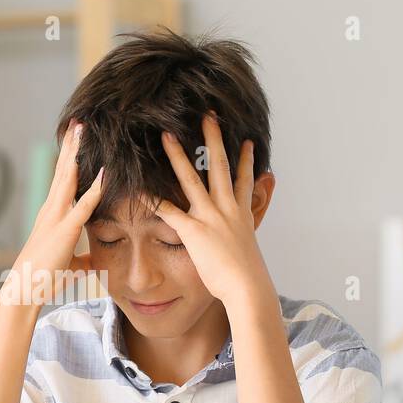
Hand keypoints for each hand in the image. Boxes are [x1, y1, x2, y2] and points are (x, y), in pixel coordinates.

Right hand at [1, 119, 104, 307]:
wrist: (24, 291)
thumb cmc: (43, 279)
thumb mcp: (70, 266)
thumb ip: (84, 259)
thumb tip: (96, 262)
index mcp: (52, 215)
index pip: (62, 180)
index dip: (69, 159)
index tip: (75, 139)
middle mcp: (51, 210)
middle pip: (62, 171)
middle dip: (71, 146)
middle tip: (78, 122)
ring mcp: (56, 218)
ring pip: (68, 179)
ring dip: (76, 154)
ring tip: (82, 131)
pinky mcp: (64, 231)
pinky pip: (83, 206)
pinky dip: (95, 190)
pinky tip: (105, 175)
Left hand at [152, 111, 274, 307]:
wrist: (247, 287)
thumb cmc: (248, 275)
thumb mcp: (254, 245)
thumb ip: (255, 224)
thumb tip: (265, 212)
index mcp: (241, 213)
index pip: (245, 179)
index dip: (247, 160)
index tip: (248, 141)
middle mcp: (227, 208)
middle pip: (220, 166)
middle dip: (214, 139)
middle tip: (209, 115)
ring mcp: (210, 217)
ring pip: (192, 179)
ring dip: (177, 156)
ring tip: (166, 135)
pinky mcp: (193, 231)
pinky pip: (169, 210)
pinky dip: (152, 198)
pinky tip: (138, 187)